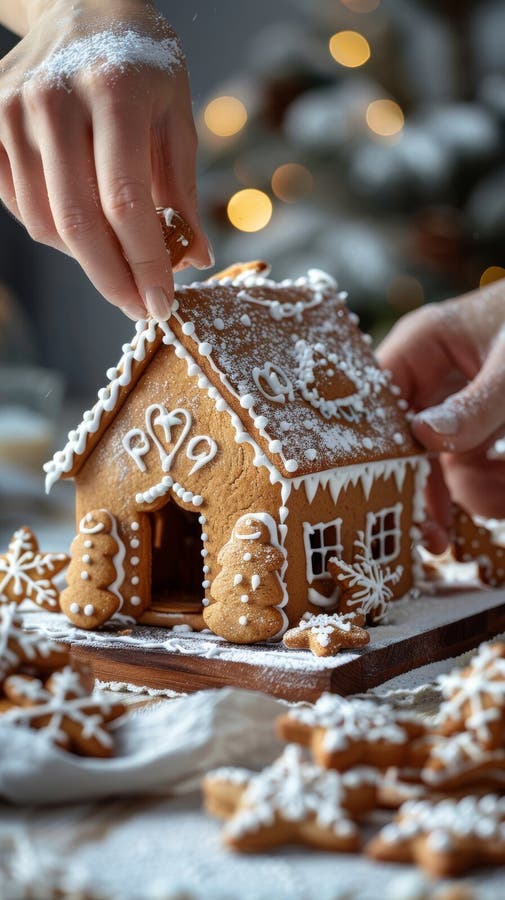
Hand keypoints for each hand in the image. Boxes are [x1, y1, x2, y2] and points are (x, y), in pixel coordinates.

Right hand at [0, 0, 211, 319]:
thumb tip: (196, 259)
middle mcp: (54, 100)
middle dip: (113, 280)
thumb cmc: (141, 66)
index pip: (126, 202)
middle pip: (79, 223)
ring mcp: (13, 112)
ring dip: (85, 257)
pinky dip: (54, 231)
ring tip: (118, 256)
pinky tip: (84, 225)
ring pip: (44, 223)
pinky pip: (19, 206)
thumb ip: (183, 191)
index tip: (162, 305)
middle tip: (139, 308)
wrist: (82, 6)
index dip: (144, 264)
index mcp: (113, 92)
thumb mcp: (177, 118)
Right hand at [377, 280, 504, 552]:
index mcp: (421, 348)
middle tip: (434, 541)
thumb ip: (475, 402)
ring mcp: (456, 411)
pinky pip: (478, 472)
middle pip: (406, 449)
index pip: (376, 401)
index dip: (373, 446)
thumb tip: (424, 437)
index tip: (382, 493)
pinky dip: (497, 486)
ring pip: (447, 470)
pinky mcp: (482, 432)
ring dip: (481, 490)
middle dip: (428, 493)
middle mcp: (430, 383)